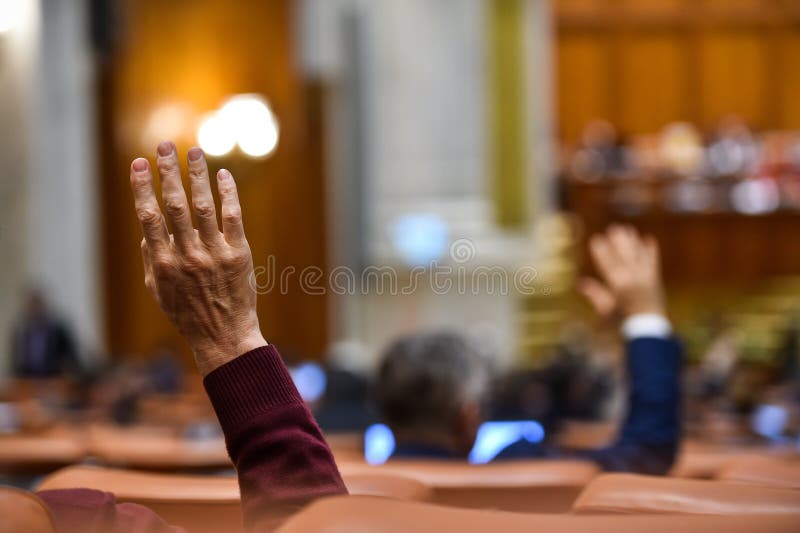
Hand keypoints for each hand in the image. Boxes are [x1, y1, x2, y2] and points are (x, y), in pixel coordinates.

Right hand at [130, 141, 266, 374]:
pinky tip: (222, 176)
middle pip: (175, 205)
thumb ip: (150, 257)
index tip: (139, 163)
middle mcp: (187, 255)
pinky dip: (228, 194)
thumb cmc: (187, 313)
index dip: (143, 188)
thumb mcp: (157, 290)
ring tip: (194, 152)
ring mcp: (214, 253)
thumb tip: (147, 228)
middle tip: (166, 146)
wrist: (223, 336)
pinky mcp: (239, 254)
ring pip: (204, 206)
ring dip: (198, 176)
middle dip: (169, 172)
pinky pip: (233, 217)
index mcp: (162, 263)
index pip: (149, 217)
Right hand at [580, 224, 664, 321]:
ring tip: (628, 229)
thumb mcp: (606, 310)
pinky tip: (649, 239)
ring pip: (639, 256)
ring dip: (633, 242)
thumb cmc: (623, 322)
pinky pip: (653, 262)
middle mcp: (633, 280)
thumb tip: (581, 283)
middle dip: (619, 242)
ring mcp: (646, 279)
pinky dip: (651, 251)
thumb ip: (595, 295)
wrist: (649, 329)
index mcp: (619, 287)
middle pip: (625, 257)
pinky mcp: (655, 280)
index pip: (608, 265)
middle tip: (614, 228)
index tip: (596, 239)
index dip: (602, 252)